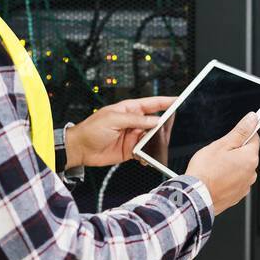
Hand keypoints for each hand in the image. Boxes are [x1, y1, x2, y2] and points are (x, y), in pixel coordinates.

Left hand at [63, 96, 177, 168]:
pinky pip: (145, 152)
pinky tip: (148, 158)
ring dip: (156, 143)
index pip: (152, 104)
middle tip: (170, 131)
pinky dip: (149, 155)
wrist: (80, 149)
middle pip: (156, 122)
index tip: (179, 100)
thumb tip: (155, 121)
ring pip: (152, 138)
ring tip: (159, 147)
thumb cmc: (92, 129)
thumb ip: (136, 120)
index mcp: (130, 109)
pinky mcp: (131, 150)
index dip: (166, 102)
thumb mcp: (114, 119)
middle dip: (164, 126)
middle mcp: (134, 122)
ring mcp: (133, 136)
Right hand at [186, 112, 259, 215]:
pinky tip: (217, 178)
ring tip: (216, 167)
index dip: (243, 134)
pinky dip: (229, 179)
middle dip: (235, 151)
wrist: (196, 195)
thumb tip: (252, 119)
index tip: (235, 135)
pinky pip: (236, 181)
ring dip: (232, 166)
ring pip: (241, 168)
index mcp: (250, 158)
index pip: (254, 138)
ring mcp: (245, 186)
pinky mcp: (237, 195)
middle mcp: (252, 173)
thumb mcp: (222, 144)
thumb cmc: (205, 171)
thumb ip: (240, 131)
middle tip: (219, 153)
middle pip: (247, 154)